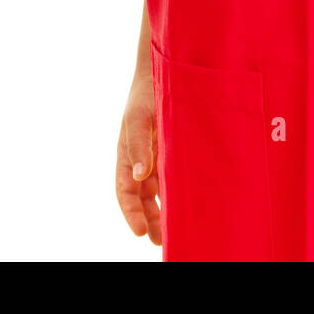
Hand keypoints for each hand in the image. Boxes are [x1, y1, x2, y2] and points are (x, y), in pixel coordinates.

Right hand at [115, 75, 160, 244]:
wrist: (164, 71)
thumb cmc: (146, 94)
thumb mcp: (138, 119)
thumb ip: (137, 146)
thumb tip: (138, 176)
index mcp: (126, 155)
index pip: (125, 192)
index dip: (131, 213)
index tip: (140, 233)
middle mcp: (140, 160)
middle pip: (141, 198)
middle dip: (148, 220)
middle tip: (160, 241)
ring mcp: (156, 156)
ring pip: (157, 192)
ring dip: (162, 211)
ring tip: (173, 232)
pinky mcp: (172, 151)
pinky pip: (172, 177)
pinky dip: (175, 193)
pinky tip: (188, 203)